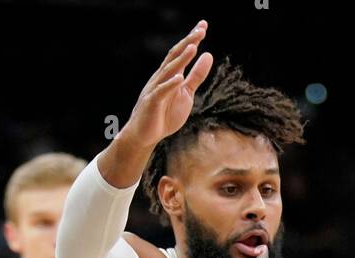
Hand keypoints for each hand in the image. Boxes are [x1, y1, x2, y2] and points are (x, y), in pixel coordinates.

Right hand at [124, 20, 212, 149]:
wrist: (146, 135)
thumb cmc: (165, 114)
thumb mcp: (186, 94)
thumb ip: (196, 76)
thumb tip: (208, 55)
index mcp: (170, 74)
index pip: (181, 52)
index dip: (192, 39)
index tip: (203, 26)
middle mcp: (161, 77)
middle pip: (175, 56)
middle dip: (188, 42)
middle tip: (201, 30)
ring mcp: (155, 88)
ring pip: (168, 71)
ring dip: (181, 59)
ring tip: (193, 47)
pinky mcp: (152, 103)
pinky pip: (161, 92)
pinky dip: (170, 85)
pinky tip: (179, 78)